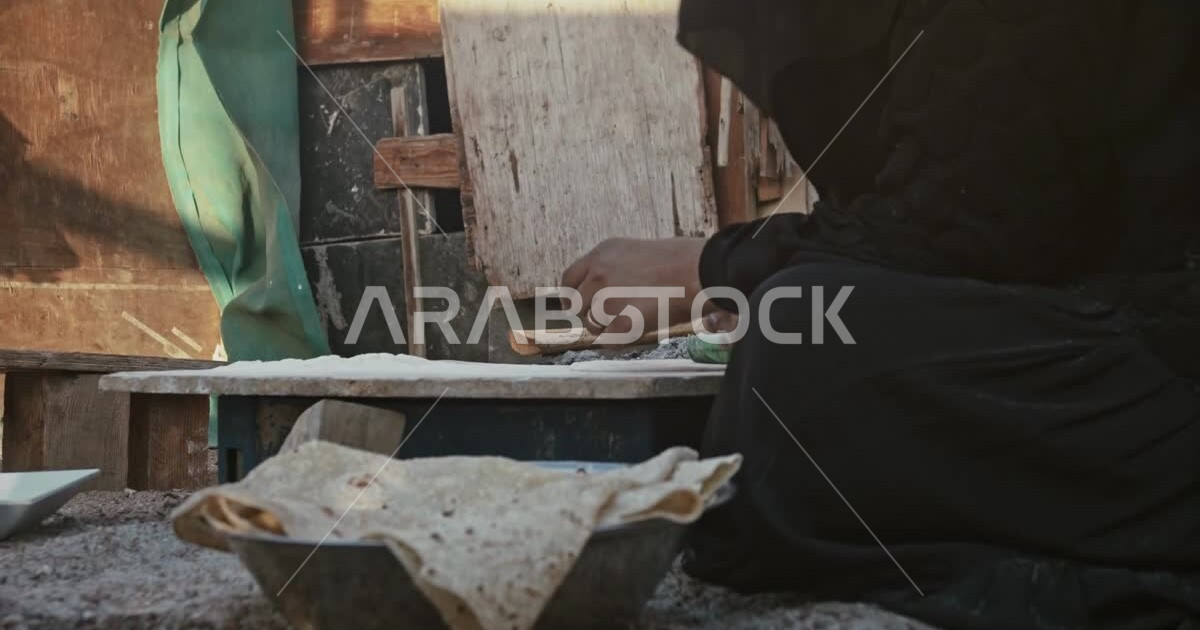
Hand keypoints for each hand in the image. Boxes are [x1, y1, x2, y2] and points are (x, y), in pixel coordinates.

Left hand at [561, 237, 706, 339]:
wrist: (700, 271)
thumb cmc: (681, 263)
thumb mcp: (638, 253)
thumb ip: (615, 269)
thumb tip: (604, 291)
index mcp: (602, 253)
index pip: (569, 278)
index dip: (576, 295)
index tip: (582, 305)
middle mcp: (598, 273)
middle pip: (577, 304)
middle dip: (591, 313)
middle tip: (614, 316)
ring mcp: (606, 297)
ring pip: (593, 323)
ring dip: (609, 326)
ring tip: (637, 316)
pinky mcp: (620, 321)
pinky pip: (608, 341)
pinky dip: (621, 340)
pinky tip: (639, 329)